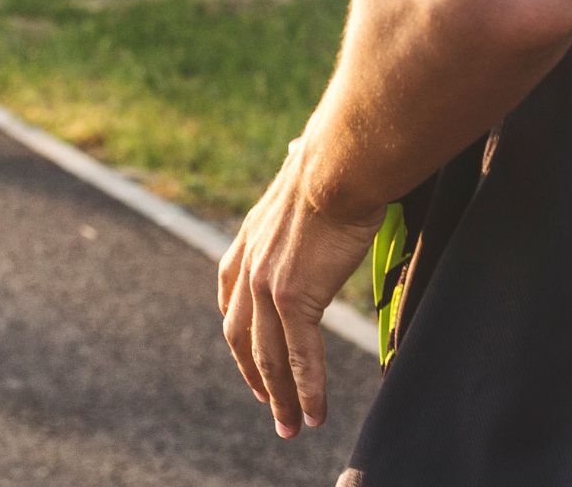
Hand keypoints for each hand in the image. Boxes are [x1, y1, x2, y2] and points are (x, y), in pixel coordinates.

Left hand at [217, 139, 383, 439]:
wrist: (341, 164)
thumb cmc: (335, 161)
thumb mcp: (301, 170)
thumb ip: (296, 177)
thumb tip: (303, 146)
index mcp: (249, 238)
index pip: (230, 297)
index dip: (239, 333)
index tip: (249, 357)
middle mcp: (249, 266)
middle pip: (243, 337)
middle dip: (255, 377)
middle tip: (271, 407)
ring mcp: (267, 285)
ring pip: (268, 358)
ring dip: (282, 398)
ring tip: (293, 426)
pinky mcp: (293, 298)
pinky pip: (300, 357)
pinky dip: (308, 390)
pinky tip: (317, 413)